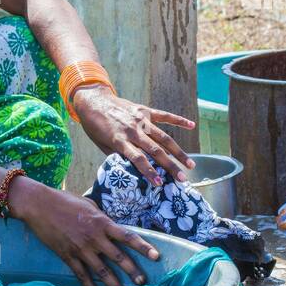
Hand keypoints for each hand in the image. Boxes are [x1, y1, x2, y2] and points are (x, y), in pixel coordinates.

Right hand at [11, 177, 159, 285]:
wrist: (39, 205)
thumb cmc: (65, 201)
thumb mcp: (89, 204)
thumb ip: (102, 218)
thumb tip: (111, 226)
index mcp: (102, 222)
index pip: (127, 236)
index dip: (143, 247)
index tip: (156, 256)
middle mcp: (94, 237)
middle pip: (117, 257)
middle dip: (131, 271)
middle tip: (142, 283)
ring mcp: (80, 249)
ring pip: (101, 270)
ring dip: (113, 284)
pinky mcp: (67, 256)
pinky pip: (82, 276)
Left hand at [70, 86, 195, 185]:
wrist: (93, 101)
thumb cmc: (95, 127)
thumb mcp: (102, 145)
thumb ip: (118, 155)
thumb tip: (134, 167)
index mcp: (120, 140)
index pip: (138, 159)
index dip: (149, 172)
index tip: (160, 183)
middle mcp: (133, 130)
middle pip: (156, 151)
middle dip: (171, 166)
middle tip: (183, 178)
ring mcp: (141, 120)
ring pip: (164, 137)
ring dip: (179, 152)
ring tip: (190, 164)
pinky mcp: (145, 110)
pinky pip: (164, 116)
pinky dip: (179, 120)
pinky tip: (192, 125)